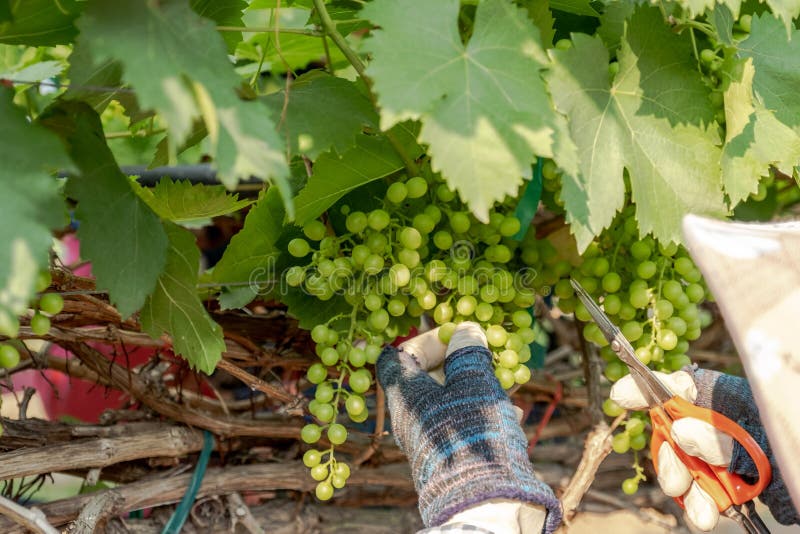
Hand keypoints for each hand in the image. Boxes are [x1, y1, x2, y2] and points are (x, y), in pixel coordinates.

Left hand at [377, 322, 560, 532]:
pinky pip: (458, 423)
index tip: (454, 334)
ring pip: (447, 400)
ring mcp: (426, 439)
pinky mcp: (446, 457)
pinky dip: (480, 411)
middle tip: (487, 355)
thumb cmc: (472, 432)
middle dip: (458, 361)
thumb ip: (468, 352)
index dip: (423, 339)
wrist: (482, 500)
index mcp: (404, 394)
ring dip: (474, 385)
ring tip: (505, 382)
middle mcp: (409, 417)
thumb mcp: (474, 381)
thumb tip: (464, 332)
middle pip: (425, 377)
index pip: (396, 356)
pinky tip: (511, 412)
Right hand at [611, 369, 796, 529]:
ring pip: (681, 465)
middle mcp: (723, 426)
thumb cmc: (795, 444)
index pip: (684, 385)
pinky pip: (698, 494)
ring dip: (683, 487)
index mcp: (734, 401)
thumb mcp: (769, 441)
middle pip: (672, 429)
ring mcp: (724, 458)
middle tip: (677, 476)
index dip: (650, 386)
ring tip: (701, 510)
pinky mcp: (729, 486)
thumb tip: (683, 434)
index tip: (624, 395)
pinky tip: (705, 516)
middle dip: (668, 453)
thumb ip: (726, 437)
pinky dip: (697, 507)